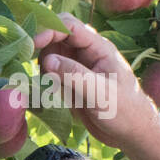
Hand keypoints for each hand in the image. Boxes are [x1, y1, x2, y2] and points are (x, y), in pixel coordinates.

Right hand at [31, 13, 159, 149]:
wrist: (132, 133)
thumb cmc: (125, 111)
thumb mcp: (100, 93)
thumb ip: (74, 74)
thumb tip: (47, 59)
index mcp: (98, 48)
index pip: (69, 26)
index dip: (49, 29)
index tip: (31, 43)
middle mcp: (87, 53)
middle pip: (57, 36)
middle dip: (41, 44)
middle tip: (27, 60)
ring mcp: (78, 67)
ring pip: (51, 54)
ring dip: (42, 63)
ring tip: (45, 83)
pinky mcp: (72, 82)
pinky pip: (52, 72)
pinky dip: (44, 78)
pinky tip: (47, 91)